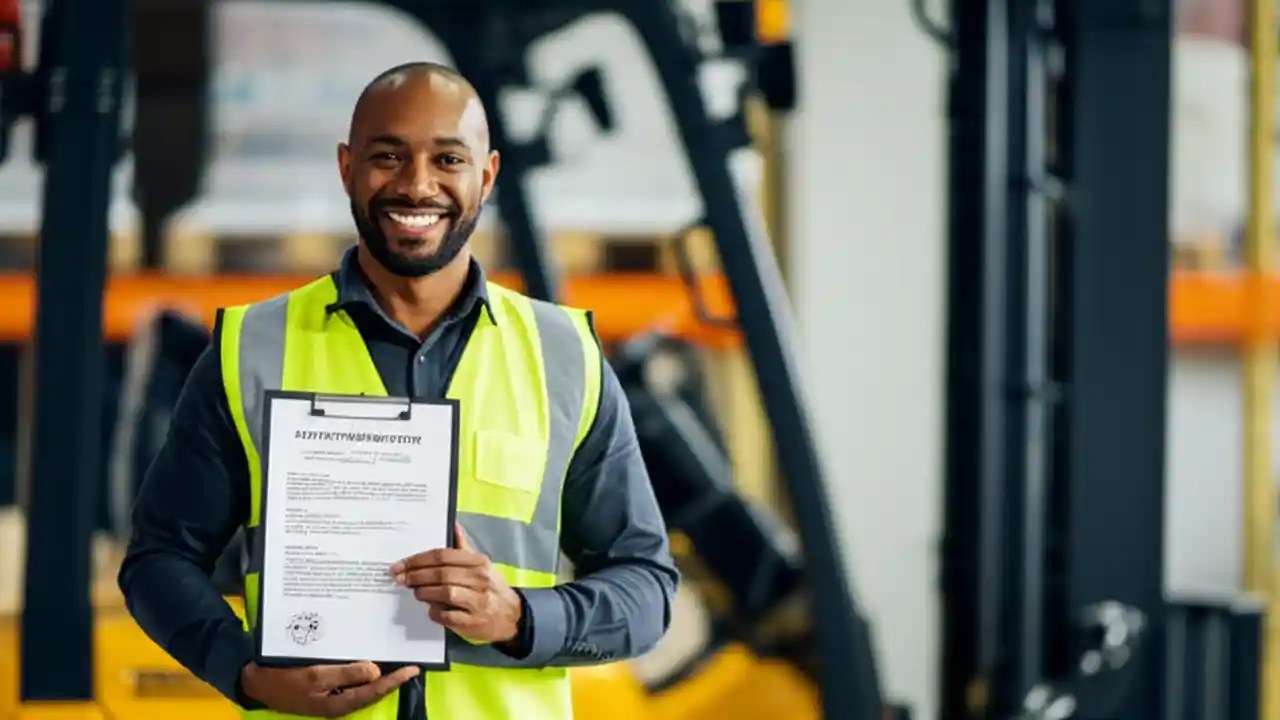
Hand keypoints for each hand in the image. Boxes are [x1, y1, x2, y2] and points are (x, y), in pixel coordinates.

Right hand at [240, 660, 417, 717]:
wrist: (254, 681)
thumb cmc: (284, 678)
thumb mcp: (315, 675)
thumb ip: (346, 674)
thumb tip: (376, 672)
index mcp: (338, 703)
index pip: (374, 692)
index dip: (394, 681)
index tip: (413, 669)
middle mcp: (338, 702)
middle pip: (371, 692)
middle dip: (391, 680)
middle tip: (410, 666)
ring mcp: (331, 697)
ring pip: (362, 687)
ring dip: (379, 676)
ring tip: (396, 662)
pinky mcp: (324, 688)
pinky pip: (349, 681)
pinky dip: (362, 672)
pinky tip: (368, 661)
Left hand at [390, 523, 522, 643]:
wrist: (512, 617)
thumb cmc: (492, 588)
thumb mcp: (483, 566)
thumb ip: (465, 549)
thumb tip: (454, 527)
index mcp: (479, 563)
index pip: (443, 556)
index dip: (418, 560)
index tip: (401, 564)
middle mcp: (479, 580)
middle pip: (441, 574)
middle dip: (415, 575)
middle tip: (400, 578)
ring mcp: (477, 601)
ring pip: (444, 592)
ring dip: (424, 592)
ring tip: (415, 592)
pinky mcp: (472, 622)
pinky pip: (447, 616)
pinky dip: (435, 612)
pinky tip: (431, 609)